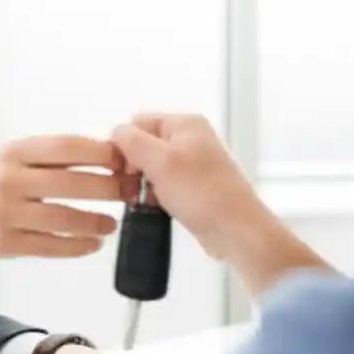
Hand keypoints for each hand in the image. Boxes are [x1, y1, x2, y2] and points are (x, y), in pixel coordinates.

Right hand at [0, 136, 121, 273]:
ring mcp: (6, 213)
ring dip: (95, 221)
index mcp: (14, 152)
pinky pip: (49, 246)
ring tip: (112, 223)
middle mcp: (9, 180)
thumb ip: (49, 156)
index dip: (100, 153)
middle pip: (71, 183)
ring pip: (63, 218)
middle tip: (129, 191)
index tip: (123, 159)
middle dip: (108, 188)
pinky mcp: (5, 242)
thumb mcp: (10, 156)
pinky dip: (77, 246)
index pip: (66, 147)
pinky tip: (92, 243)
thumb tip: (103, 154)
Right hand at [110, 114, 330, 294]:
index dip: (124, 144)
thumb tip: (116, 132)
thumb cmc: (200, 192)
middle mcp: (191, 138)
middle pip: (145, 144)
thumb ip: (132, 141)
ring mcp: (195, 163)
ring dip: (142, 183)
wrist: (238, 231)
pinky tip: (153, 207)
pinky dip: (155, 194)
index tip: (121, 170)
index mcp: (186, 124)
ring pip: (152, 167)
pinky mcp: (195, 187)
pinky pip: (165, 184)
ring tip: (141, 201)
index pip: (138, 122)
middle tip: (130, 188)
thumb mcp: (160, 161)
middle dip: (133, 166)